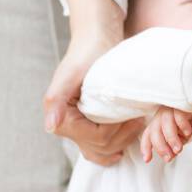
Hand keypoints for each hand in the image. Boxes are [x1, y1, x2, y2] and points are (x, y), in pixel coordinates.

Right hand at [42, 0, 143, 165]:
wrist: (96, 40)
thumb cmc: (87, 52)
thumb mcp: (72, 73)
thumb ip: (56, 99)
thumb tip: (50, 127)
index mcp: (60, 116)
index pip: (94, 138)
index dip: (116, 131)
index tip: (134, 117)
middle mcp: (65, 125)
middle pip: (100, 146)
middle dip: (123, 135)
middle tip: (141, 118)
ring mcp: (78, 127)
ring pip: (102, 151)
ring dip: (122, 141)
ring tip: (138, 124)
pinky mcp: (88, 124)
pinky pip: (100, 148)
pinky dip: (114, 147)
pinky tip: (125, 144)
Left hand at [141, 106, 191, 162]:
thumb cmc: (189, 123)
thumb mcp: (180, 139)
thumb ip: (173, 147)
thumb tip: (169, 157)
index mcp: (158, 124)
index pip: (147, 135)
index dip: (145, 147)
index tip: (147, 160)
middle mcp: (161, 116)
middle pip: (154, 132)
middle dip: (160, 147)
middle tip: (169, 158)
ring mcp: (170, 110)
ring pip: (165, 125)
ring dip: (171, 139)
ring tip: (179, 149)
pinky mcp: (180, 106)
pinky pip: (178, 116)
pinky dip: (182, 126)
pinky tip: (188, 133)